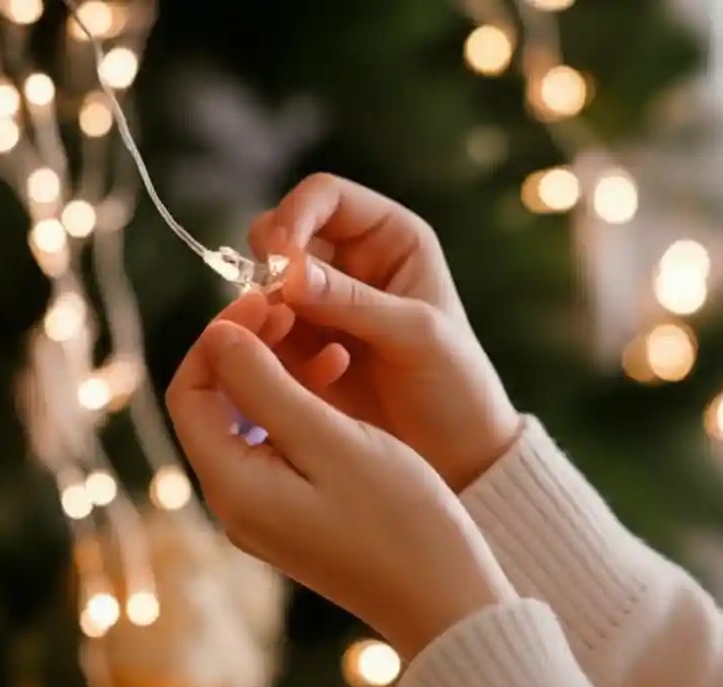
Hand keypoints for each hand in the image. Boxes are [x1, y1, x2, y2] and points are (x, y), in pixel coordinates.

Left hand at [166, 292, 516, 657]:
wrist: (447, 598)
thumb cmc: (398, 519)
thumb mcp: (330, 439)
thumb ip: (265, 385)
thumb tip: (216, 336)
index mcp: (233, 486)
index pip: (189, 392)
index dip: (220, 337)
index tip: (268, 300)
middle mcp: (236, 503)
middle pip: (215, 404)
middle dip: (249, 349)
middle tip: (298, 310)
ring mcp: (266, 512)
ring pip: (249, 420)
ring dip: (280, 372)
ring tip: (333, 343)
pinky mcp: (296, 515)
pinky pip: (278, 445)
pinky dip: (301, 405)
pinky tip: (342, 380)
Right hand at [250, 173, 520, 490]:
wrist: (459, 454)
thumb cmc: (456, 384)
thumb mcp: (417, 335)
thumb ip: (353, 302)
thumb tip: (287, 274)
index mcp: (390, 237)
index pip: (324, 196)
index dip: (295, 216)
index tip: (279, 257)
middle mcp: (351, 263)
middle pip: (280, 234)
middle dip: (270, 266)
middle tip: (276, 307)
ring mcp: (322, 306)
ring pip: (263, 285)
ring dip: (266, 312)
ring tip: (294, 349)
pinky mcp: (302, 349)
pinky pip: (264, 332)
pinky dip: (272, 348)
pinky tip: (320, 376)